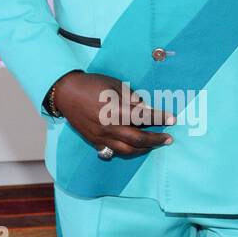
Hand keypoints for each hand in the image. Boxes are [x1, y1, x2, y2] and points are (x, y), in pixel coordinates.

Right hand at [53, 70, 175, 157]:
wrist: (65, 93)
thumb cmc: (91, 84)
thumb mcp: (114, 84)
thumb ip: (131, 97)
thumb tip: (145, 107)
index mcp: (116, 110)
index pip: (144, 116)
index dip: (160, 118)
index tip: (172, 119)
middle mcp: (110, 127)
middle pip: (138, 139)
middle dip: (156, 140)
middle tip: (168, 139)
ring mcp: (101, 137)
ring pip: (127, 150)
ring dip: (143, 149)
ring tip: (152, 145)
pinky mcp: (94, 141)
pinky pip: (113, 151)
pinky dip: (125, 150)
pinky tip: (133, 147)